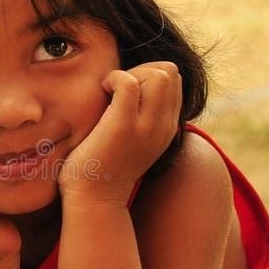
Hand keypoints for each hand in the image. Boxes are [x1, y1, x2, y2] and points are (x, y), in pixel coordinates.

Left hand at [59, 61, 181, 202]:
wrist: (94, 199)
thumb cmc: (104, 166)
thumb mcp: (135, 140)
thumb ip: (142, 116)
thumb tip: (132, 88)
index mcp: (167, 128)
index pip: (174, 80)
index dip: (149, 74)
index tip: (125, 91)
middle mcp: (163, 126)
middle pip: (170, 72)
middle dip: (141, 69)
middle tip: (116, 88)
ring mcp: (146, 127)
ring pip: (159, 74)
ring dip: (130, 72)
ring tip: (110, 90)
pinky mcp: (123, 127)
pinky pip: (129, 83)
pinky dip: (113, 78)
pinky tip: (101, 92)